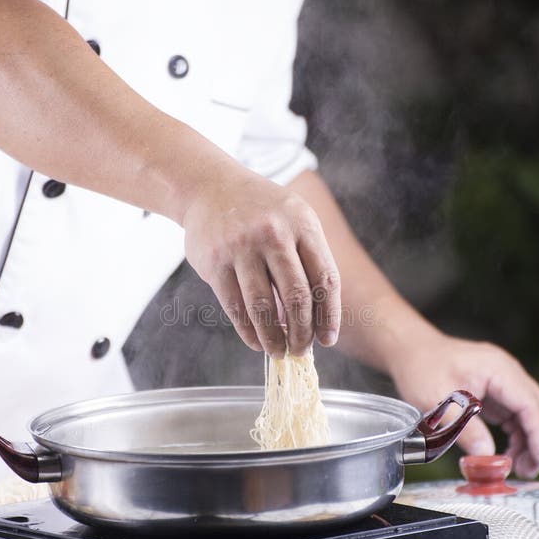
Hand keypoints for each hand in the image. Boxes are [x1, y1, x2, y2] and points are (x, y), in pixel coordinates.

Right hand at [183, 166, 340, 356]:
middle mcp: (274, 233)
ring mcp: (241, 246)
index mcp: (302, 224)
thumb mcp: (293, 221)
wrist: (210, 186)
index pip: (325, 278)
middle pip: (297, 296)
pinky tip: (255, 341)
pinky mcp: (214, 261)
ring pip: (263, 307)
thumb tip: (313, 322)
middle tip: (300, 351)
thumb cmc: (261, 212)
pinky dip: (248, 331)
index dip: (329, 315)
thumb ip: (306, 263)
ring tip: (279, 352)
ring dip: (273, 338)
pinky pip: (235, 306)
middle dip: (301, 332)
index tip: (327, 339)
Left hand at [388, 327, 538, 478]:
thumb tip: (486, 456)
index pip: (529, 404)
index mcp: (498, 369)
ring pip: (530, 414)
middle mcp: (507, 372)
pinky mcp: (496, 390)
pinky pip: (516, 414)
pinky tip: (509, 453)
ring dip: (529, 441)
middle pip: (538, 409)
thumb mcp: (437, 402)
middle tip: (529, 471)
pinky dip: (518, 435)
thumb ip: (464, 429)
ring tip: (520, 467)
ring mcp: (503, 380)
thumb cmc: (421, 368)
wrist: (410, 351)